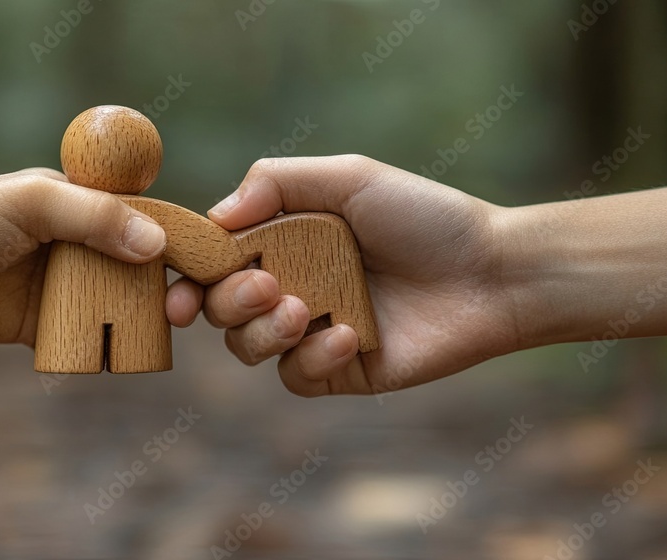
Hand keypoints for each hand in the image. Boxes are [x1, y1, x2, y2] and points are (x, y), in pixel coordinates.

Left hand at [0, 168, 166, 344]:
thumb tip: (156, 243)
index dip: (178, 238)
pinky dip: (105, 347)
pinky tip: (120, 355)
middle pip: (141, 267)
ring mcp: (66, 287)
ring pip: (120, 305)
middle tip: (181, 308)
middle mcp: (82, 246)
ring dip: (140, 319)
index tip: (210, 261)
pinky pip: (87, 339)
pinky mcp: (46, 326)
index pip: (145, 218)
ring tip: (157, 333)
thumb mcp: (32, 205)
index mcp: (84, 205)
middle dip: (166, 286)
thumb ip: (93, 217)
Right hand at [166, 156, 520, 396]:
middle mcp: (289, 287)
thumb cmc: (424, 217)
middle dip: (229, 303)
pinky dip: (313, 358)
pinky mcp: (338, 371)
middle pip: (220, 309)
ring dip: (263, 332)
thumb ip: (276, 183)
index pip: (215, 262)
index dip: (186, 278)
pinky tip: (350, 337)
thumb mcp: (350, 178)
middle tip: (267, 287)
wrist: (491, 273)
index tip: (175, 289)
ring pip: (248, 348)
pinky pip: (296, 378)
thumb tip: (216, 215)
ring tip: (304, 311)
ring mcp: (311, 332)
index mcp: (283, 242)